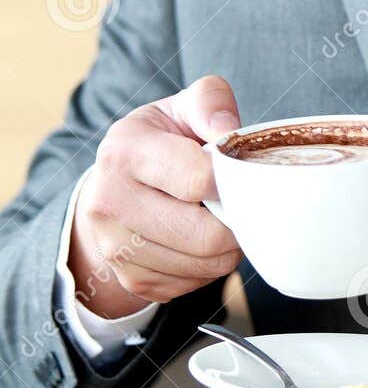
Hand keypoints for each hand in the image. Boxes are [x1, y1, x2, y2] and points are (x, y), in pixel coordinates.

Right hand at [68, 75, 243, 318]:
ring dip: (228, 248)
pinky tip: (199, 241)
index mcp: (124, 152)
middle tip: (237, 204)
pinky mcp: (130, 279)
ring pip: (206, 265)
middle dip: (236, 222)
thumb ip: (211, 103)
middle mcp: (110, 202)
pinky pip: (194, 284)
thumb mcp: (182, 108)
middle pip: (207, 234)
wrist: (114, 185)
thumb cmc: (161, 142)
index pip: (200, 179)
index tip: (236, 174)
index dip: (232, 180)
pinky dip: (209, 267)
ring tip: (218, 219)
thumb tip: (228, 131)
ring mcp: (115, 247)